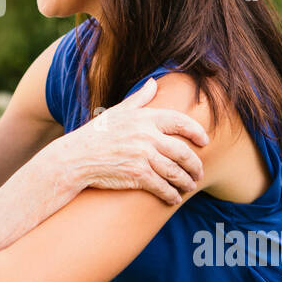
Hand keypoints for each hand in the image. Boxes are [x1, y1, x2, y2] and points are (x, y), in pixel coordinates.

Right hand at [57, 77, 208, 205]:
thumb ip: (139, 98)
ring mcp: (143, 155)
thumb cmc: (96, 135)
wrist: (76, 158)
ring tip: (189, 185)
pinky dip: (171, 194)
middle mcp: (147, 135)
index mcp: (145, 118)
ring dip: (186, 181)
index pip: (181, 122)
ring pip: (176, 171)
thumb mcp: (118, 112)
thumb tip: (154, 83)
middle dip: (195, 164)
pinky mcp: (138, 174)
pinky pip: (163, 186)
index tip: (205, 141)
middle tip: (199, 172)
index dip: (197, 131)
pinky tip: (174, 198)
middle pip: (183, 151)